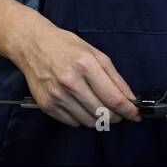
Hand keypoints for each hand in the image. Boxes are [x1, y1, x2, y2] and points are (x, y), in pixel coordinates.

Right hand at [12, 22, 141, 127]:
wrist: (32, 44)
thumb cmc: (65, 46)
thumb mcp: (94, 53)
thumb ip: (114, 77)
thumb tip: (129, 98)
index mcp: (85, 65)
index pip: (113, 98)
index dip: (128, 110)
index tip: (135, 115)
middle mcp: (70, 82)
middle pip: (102, 113)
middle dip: (116, 116)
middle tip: (117, 110)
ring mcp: (57, 95)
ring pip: (89, 122)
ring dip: (98, 118)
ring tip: (96, 104)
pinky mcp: (47, 105)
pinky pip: (73, 123)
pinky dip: (81, 118)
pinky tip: (79, 104)